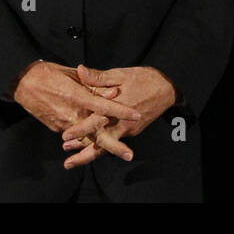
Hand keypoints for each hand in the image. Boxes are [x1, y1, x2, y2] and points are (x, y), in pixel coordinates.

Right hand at [10, 61, 141, 153]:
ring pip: (86, 138)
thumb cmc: (48, 73)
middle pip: (96, 133)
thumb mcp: (71, 73)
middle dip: (113, 145)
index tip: (136, 115)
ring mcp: (63, 123)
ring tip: (120, 151)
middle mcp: (71, 114)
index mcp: (76, 96)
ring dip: (102, 146)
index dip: (120, 111)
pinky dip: (87, 139)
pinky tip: (98, 141)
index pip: (103, 106)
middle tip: (129, 155)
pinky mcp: (57, 127)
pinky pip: (76, 136)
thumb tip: (112, 93)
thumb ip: (93, 84)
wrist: (22, 83)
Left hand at [60, 65, 176, 168]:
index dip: (80, 130)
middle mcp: (121, 123)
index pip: (95, 122)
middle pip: (101, 143)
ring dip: (91, 153)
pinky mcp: (133, 131)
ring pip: (108, 146)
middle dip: (83, 154)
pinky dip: (103, 146)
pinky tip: (91, 146)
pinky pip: (115, 140)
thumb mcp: (121, 74)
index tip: (65, 137)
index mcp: (116, 108)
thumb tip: (80, 70)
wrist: (167, 90)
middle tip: (67, 163)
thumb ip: (99, 77)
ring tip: (74, 160)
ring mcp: (128, 130)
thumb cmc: (144, 79)